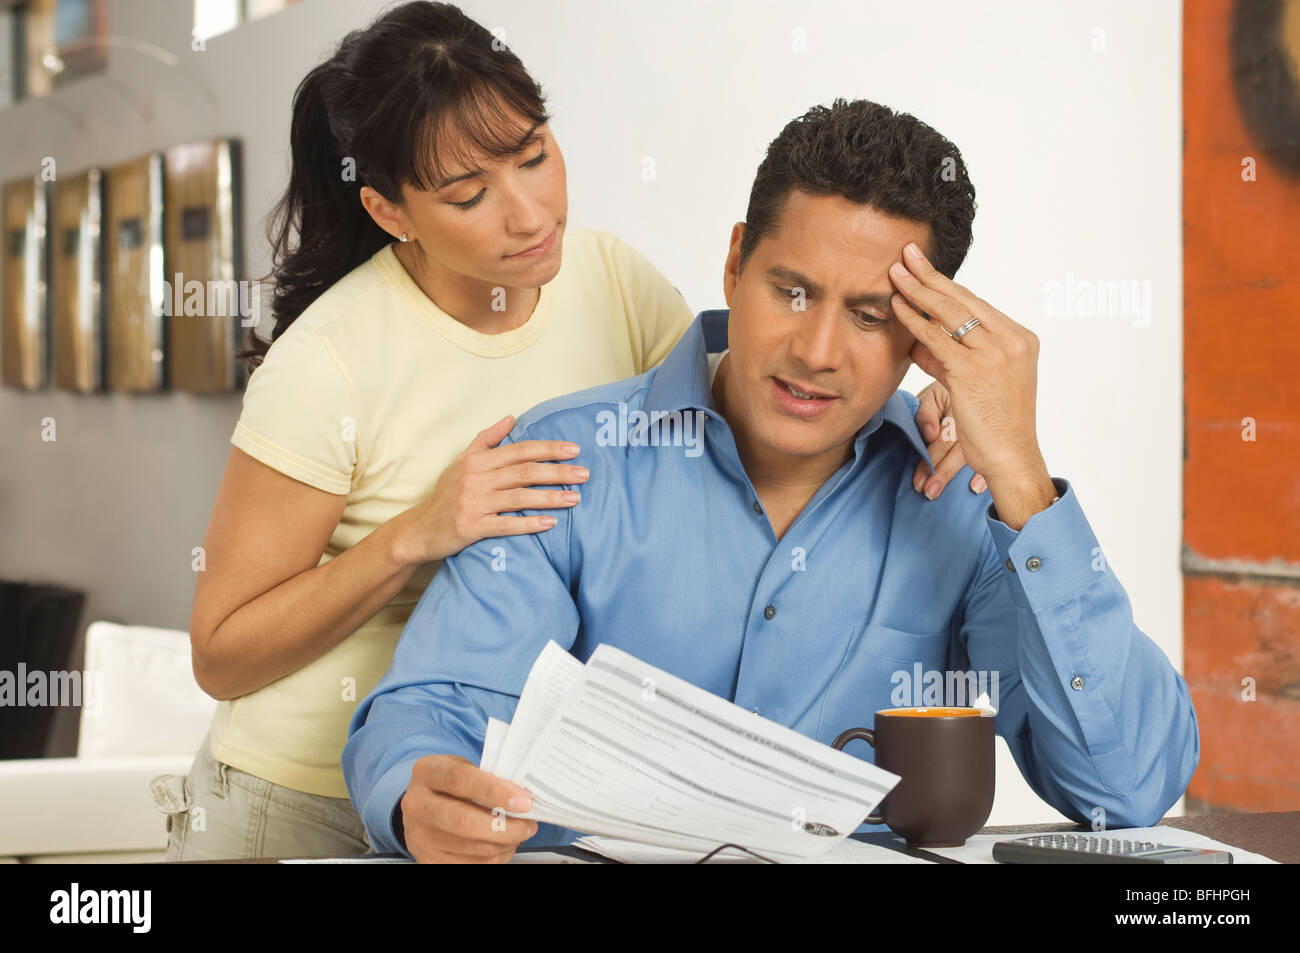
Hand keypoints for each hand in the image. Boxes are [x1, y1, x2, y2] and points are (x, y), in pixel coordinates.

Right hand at [394, 415, 589, 564]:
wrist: (419, 528)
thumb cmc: (446, 495)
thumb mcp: (462, 462)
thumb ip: (487, 440)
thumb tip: (511, 417)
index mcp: (478, 461)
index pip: (519, 450)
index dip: (548, 449)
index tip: (574, 449)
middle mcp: (476, 479)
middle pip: (524, 471)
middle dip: (557, 472)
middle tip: (584, 474)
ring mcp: (474, 503)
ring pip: (519, 497)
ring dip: (550, 497)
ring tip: (575, 498)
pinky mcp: (471, 527)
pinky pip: (506, 524)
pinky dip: (529, 523)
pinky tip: (550, 523)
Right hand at [399, 755, 538, 862]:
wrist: (423, 807)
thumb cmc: (451, 785)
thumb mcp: (463, 768)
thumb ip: (487, 779)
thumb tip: (522, 799)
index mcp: (427, 772)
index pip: (460, 780)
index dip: (495, 791)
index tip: (524, 802)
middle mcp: (417, 804)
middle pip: (465, 821)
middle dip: (504, 827)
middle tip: (528, 825)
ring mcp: (419, 835)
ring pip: (472, 847)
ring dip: (505, 844)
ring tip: (519, 834)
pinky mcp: (427, 860)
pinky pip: (470, 865)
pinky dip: (495, 858)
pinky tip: (503, 846)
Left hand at [889, 242, 1055, 528]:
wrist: (1013, 457)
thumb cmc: (994, 426)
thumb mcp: (975, 384)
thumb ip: (950, 358)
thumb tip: (920, 339)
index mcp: (1019, 338)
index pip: (975, 304)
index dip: (946, 284)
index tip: (924, 267)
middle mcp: (1011, 339)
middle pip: (963, 299)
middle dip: (930, 275)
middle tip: (907, 253)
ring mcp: (995, 352)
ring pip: (949, 312)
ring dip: (918, 289)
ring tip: (895, 272)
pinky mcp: (974, 369)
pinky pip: (937, 337)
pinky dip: (914, 319)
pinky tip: (897, 306)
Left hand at [913, 379, 986, 499]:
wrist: (973, 384)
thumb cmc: (945, 396)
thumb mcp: (931, 397)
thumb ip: (926, 414)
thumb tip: (929, 434)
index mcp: (959, 406)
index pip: (943, 439)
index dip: (930, 461)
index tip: (919, 481)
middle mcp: (976, 418)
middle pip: (959, 451)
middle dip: (942, 474)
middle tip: (929, 492)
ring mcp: (989, 428)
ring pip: (974, 456)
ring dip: (959, 478)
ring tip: (943, 492)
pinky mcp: (997, 437)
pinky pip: (995, 457)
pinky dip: (985, 474)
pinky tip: (977, 488)